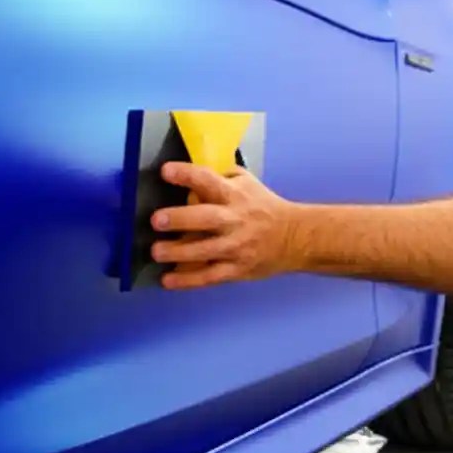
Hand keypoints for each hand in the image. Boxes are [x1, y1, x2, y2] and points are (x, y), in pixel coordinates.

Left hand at [149, 161, 302, 288]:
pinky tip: (167, 280)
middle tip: (157, 220)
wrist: (296, 238)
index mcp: (234, 195)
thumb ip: (218, 177)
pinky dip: (187, 280)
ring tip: (156, 251)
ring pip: (205, 250)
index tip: (166, 171)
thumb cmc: (262, 206)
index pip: (209, 180)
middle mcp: (234, 220)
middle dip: (180, 219)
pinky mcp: (236, 269)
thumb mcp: (245, 182)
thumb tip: (186, 174)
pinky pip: (209, 276)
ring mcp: (236, 247)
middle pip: (206, 218)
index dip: (187, 175)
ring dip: (178, 252)